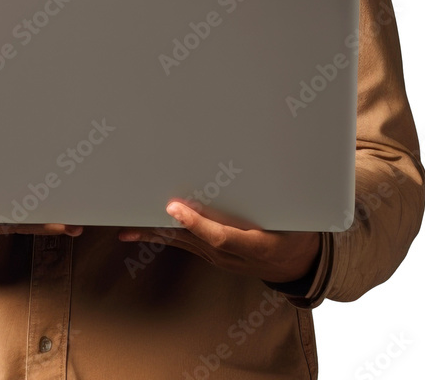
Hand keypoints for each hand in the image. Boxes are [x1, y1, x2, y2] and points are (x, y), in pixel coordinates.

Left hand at [118, 199, 319, 283]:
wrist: (297, 263)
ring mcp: (219, 258)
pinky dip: (164, 237)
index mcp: (255, 245)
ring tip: (127, 229)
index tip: (175, 207)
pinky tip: (143, 232)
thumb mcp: (293, 216)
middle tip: (133, 219)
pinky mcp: (213, 255)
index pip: (219, 238)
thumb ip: (274, 195)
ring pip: (182, 244)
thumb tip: (263, 161)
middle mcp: (231, 256)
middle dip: (161, 229)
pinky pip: (185, 245)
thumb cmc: (295, 232)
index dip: (196, 223)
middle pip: (190, 242)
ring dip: (155, 235)